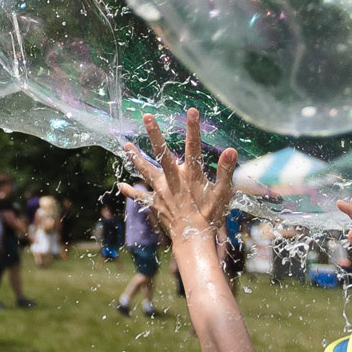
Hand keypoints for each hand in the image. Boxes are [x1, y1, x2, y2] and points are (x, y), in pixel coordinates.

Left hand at [122, 110, 236, 250]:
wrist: (193, 241)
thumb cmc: (210, 217)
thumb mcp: (223, 194)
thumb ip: (225, 171)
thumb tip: (231, 150)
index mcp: (191, 175)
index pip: (193, 146)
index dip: (193, 128)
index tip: (191, 110)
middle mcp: (174, 180)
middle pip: (162, 153)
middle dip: (154, 134)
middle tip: (147, 116)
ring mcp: (162, 191)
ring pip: (146, 170)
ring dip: (136, 157)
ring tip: (125, 145)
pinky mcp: (155, 203)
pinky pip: (141, 196)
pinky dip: (130, 191)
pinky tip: (120, 185)